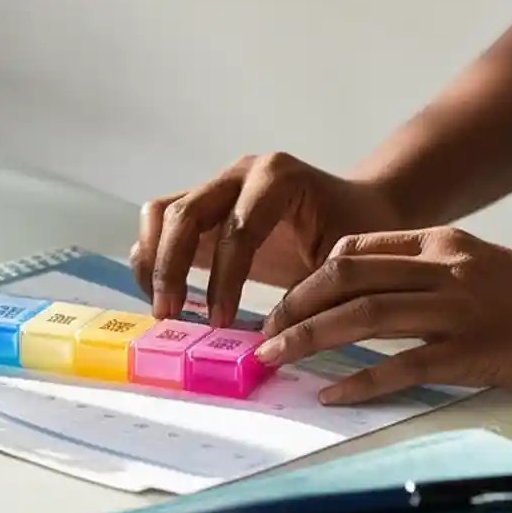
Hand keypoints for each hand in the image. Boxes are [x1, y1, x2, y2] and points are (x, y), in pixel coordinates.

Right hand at [130, 152, 404, 324]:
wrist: (358, 206)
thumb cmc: (358, 231)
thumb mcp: (348, 261)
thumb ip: (314, 294)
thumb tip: (271, 338)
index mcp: (278, 178)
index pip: (238, 229)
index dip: (224, 280)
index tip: (220, 324)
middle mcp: (239, 174)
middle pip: (184, 214)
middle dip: (171, 268)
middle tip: (171, 316)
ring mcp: (216, 187)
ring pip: (160, 214)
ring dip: (153, 262)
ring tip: (163, 309)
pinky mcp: (203, 207)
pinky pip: (160, 225)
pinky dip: (153, 260)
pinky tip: (167, 298)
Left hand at [255, 226, 511, 403]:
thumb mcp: (479, 267)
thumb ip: (426, 272)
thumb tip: (362, 297)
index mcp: (443, 242)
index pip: (354, 248)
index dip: (307, 277)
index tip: (281, 304)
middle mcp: (445, 267)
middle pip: (345, 275)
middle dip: (292, 304)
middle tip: (263, 335)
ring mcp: (461, 308)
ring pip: (363, 315)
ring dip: (308, 337)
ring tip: (273, 360)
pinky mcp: (477, 351)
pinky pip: (403, 364)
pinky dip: (360, 381)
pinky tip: (332, 396)